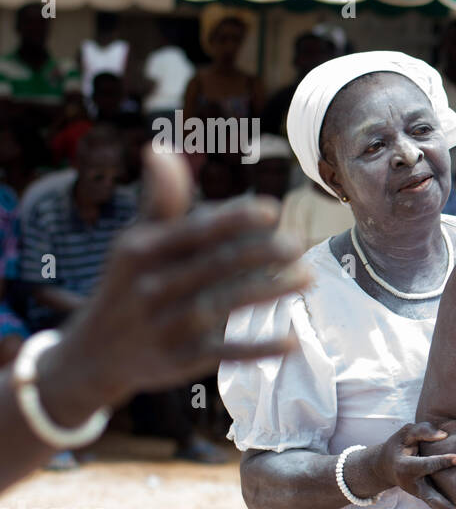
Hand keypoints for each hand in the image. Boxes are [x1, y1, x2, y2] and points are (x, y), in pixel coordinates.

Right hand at [46, 146, 310, 412]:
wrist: (94, 353)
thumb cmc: (129, 283)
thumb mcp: (136, 240)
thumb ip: (161, 200)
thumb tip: (159, 147)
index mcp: (142, 250)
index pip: (193, 232)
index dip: (232, 221)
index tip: (272, 211)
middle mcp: (152, 287)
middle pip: (214, 267)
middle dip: (260, 254)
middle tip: (299, 243)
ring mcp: (166, 326)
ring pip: (222, 306)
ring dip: (267, 291)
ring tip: (308, 277)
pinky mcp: (180, 361)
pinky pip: (223, 353)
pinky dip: (256, 348)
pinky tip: (291, 340)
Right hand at [362, 421, 455, 508]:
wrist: (385, 466)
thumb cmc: (399, 446)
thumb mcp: (405, 433)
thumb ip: (423, 431)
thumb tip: (444, 435)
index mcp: (405, 467)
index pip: (426, 465)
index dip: (442, 461)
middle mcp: (411, 485)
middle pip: (430, 497)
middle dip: (446, 504)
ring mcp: (418, 493)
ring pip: (434, 504)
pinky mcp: (424, 495)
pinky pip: (437, 503)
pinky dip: (449, 508)